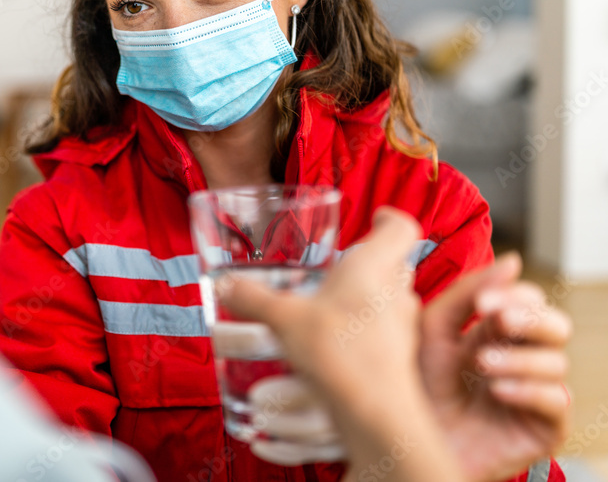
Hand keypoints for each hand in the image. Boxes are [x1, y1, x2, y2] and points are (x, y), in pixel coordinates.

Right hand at [219, 208, 463, 480]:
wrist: (372, 414)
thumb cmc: (339, 354)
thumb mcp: (283, 319)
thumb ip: (253, 299)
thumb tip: (227, 286)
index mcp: (375, 265)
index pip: (401, 227)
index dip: (389, 218)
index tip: (376, 216)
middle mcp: (397, 293)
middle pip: (396, 264)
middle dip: (371, 262)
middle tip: (343, 265)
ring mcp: (403, 330)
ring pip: (392, 301)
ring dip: (369, 299)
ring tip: (333, 307)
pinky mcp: (399, 361)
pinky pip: (385, 336)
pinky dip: (365, 334)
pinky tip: (336, 348)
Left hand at [419, 254, 571, 480]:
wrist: (406, 440)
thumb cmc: (417, 385)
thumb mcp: (432, 331)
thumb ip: (466, 294)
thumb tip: (513, 260)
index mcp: (497, 333)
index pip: (528, 300)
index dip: (512, 295)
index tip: (483, 300)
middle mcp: (522, 359)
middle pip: (556, 325)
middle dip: (529, 319)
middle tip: (498, 320)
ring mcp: (535, 393)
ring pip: (557, 363)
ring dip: (518, 358)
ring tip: (481, 366)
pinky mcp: (543, 428)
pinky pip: (557, 402)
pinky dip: (528, 390)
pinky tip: (496, 390)